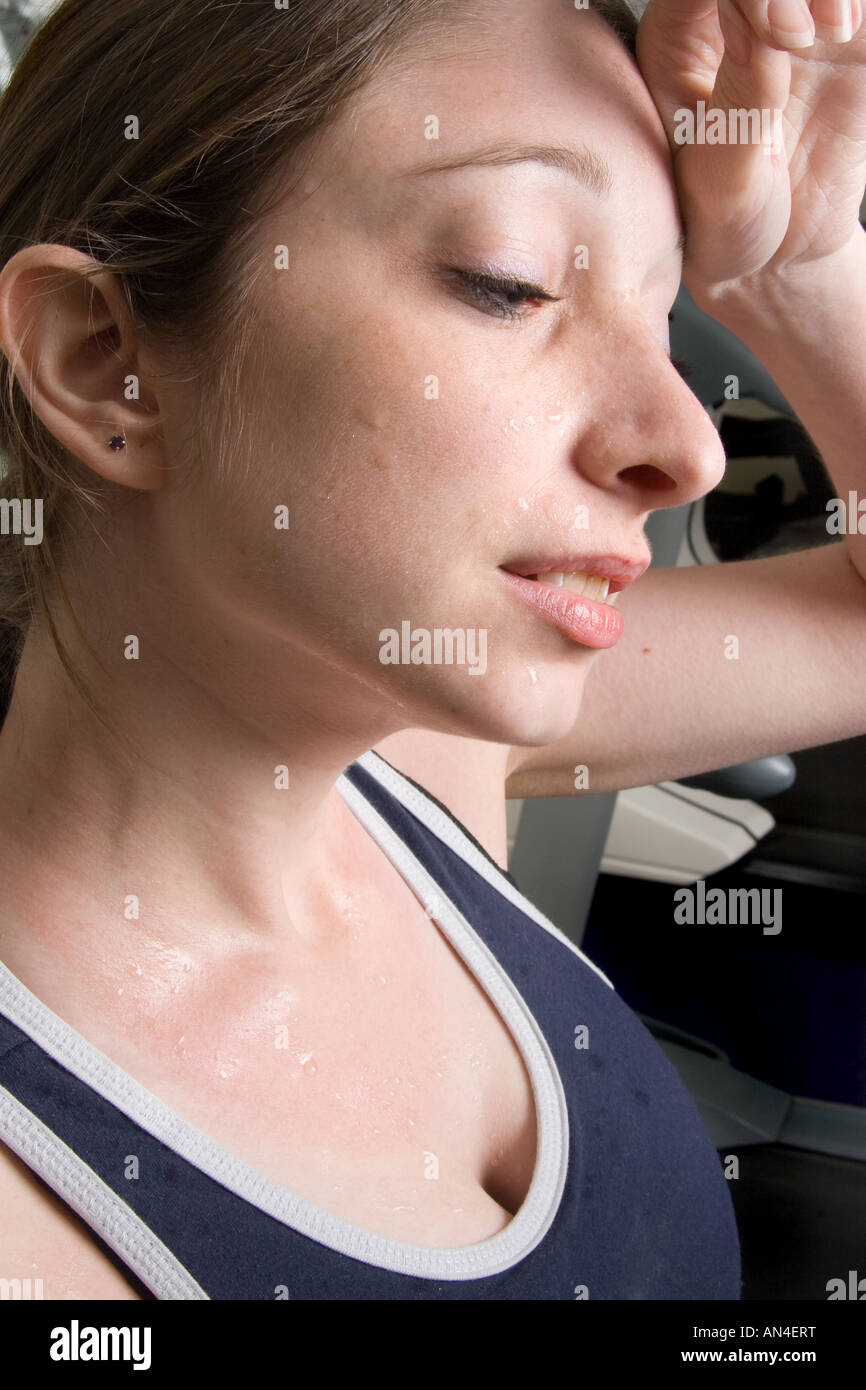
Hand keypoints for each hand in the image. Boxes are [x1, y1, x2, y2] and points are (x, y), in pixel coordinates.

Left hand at [635, 0, 865, 295]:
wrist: (773, 254)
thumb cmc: (721, 224)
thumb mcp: (721, 179)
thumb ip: (740, 101)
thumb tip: (758, 26)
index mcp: (674, 41)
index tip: (779, 35)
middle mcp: (725, 18)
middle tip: (801, 36)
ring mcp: (783, 22)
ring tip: (833, 33)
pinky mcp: (836, 37)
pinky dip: (852, 0)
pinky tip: (844, 31)